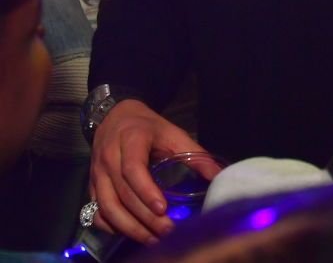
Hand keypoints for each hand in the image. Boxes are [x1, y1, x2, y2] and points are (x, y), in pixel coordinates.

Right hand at [88, 99, 209, 243]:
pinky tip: (130, 233)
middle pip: (122, 193)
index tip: (162, 209)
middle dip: (144, 217)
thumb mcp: (173, 133)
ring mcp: (97, 174)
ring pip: (107, 207)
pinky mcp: (92, 186)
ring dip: (128, 227)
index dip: (146, 191)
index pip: (133, 169)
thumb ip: (195, 154)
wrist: (115, 117)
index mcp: (130, 140)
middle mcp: (109, 158)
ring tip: (151, 238)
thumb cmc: (148, 127)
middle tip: (166, 232)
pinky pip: (97, 211)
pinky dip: (111, 226)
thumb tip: (218, 176)